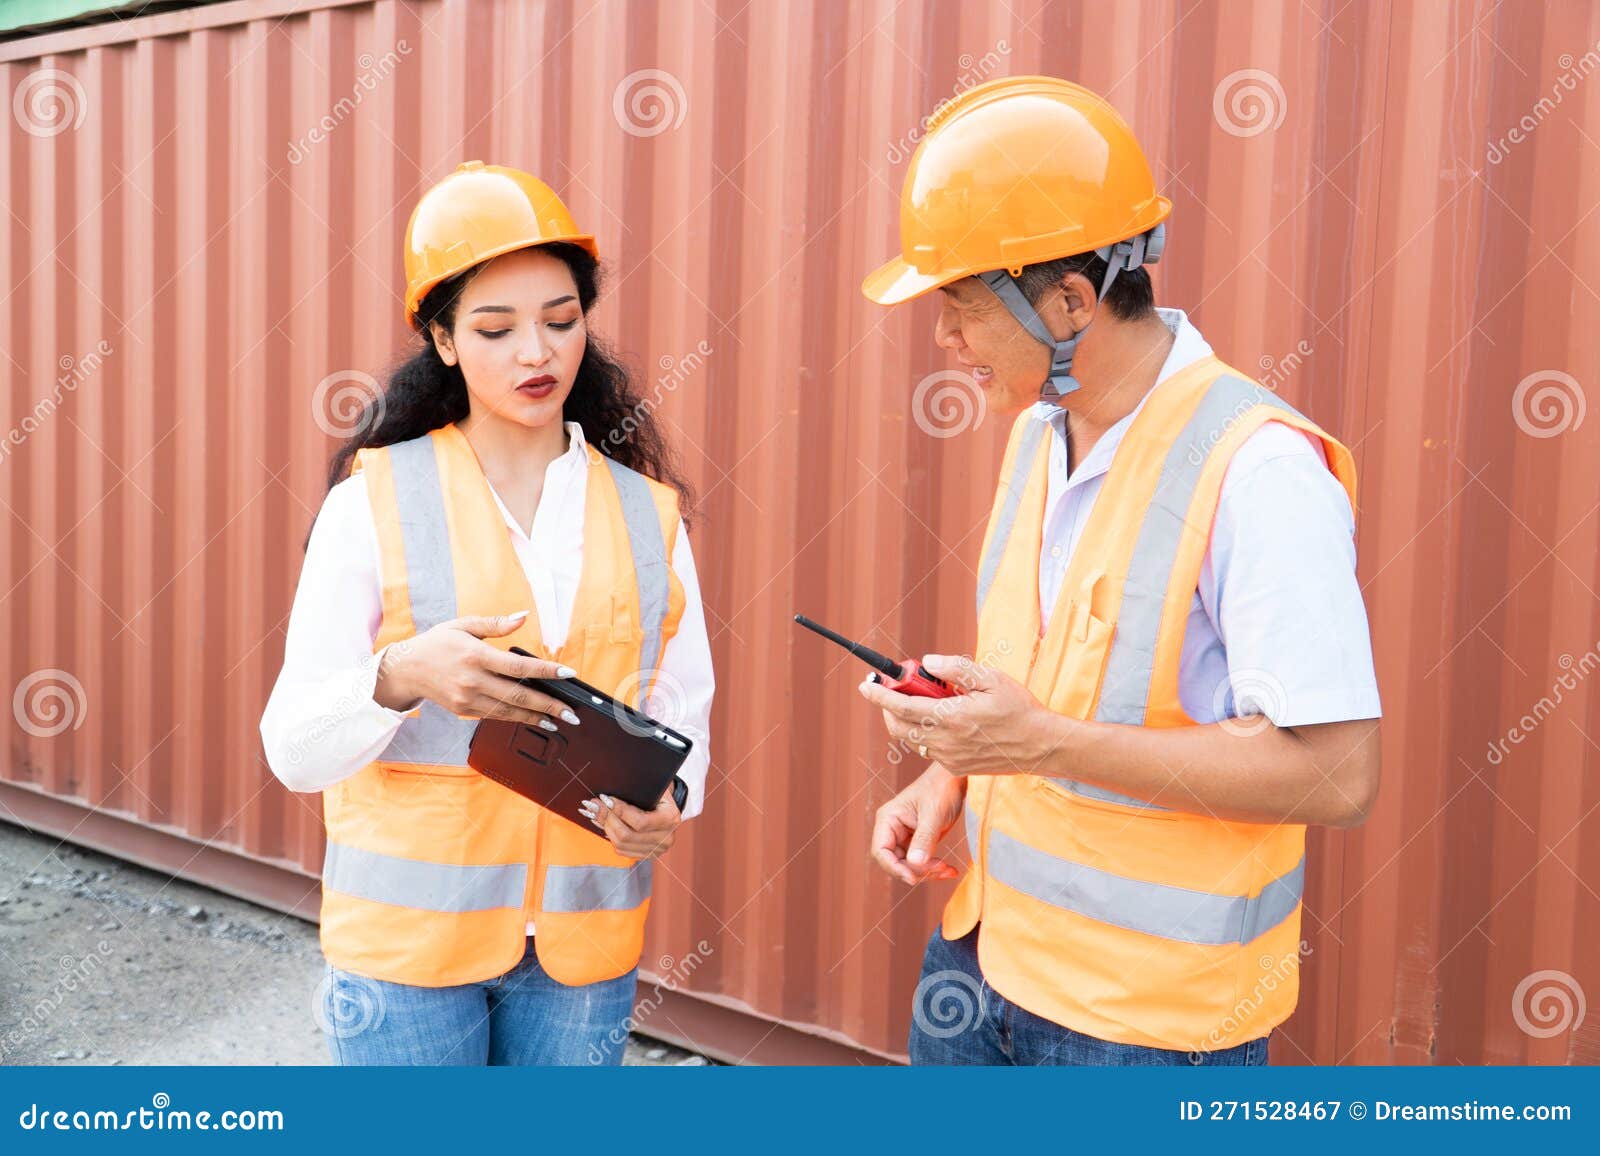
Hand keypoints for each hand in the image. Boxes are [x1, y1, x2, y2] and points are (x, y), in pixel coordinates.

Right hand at [373, 611, 580, 729]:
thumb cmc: (438, 643)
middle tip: (571, 713)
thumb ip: (496, 623)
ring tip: (558, 720)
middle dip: (548, 705)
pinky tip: (533, 718)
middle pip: (518, 695)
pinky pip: (496, 716)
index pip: (519, 665)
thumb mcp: (464, 625)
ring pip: (509, 711)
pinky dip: (517, 718)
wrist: (406, 668)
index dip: (546, 670)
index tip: (568, 673)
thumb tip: (524, 617)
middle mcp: (473, 680)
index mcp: (476, 655)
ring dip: (536, 717)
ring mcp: (468, 699)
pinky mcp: (464, 711)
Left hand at [579, 786, 682, 860]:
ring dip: (605, 828)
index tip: (605, 799)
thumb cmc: (658, 794)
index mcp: (670, 819)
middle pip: (627, 835)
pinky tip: (604, 825)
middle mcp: (666, 838)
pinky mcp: (647, 855)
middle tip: (594, 805)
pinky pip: (622, 850)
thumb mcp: (653, 788)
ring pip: (621, 844)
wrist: (668, 807)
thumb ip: (635, 790)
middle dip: (607, 819)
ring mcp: (657, 850)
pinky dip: (610, 837)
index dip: (619, 811)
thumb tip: (606, 798)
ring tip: (596, 814)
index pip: (639, 822)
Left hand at [857, 654, 1050, 777]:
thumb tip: (927, 661)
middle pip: (898, 726)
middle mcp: (946, 741)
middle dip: (888, 707)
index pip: (903, 706)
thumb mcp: (991, 678)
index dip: (879, 695)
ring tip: (926, 699)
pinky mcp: (955, 767)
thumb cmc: (1019, 708)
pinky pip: (929, 748)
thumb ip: (956, 669)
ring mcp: (949, 758)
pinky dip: (925, 731)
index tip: (866, 684)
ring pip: (912, 739)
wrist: (1040, 746)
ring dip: (907, 719)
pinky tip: (943, 718)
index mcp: (952, 717)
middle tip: (892, 689)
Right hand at [871, 763, 965, 884]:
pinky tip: (950, 869)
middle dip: (917, 870)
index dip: (894, 868)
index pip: (881, 852)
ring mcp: (905, 836)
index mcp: (888, 819)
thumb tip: (915, 864)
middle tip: (940, 868)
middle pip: (896, 862)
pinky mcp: (918, 840)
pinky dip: (935, 868)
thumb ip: (924, 839)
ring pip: (909, 865)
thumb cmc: (941, 788)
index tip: (913, 878)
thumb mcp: (934, 814)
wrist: (955, 777)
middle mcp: (892, 829)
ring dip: (928, 872)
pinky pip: (921, 861)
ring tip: (948, 869)